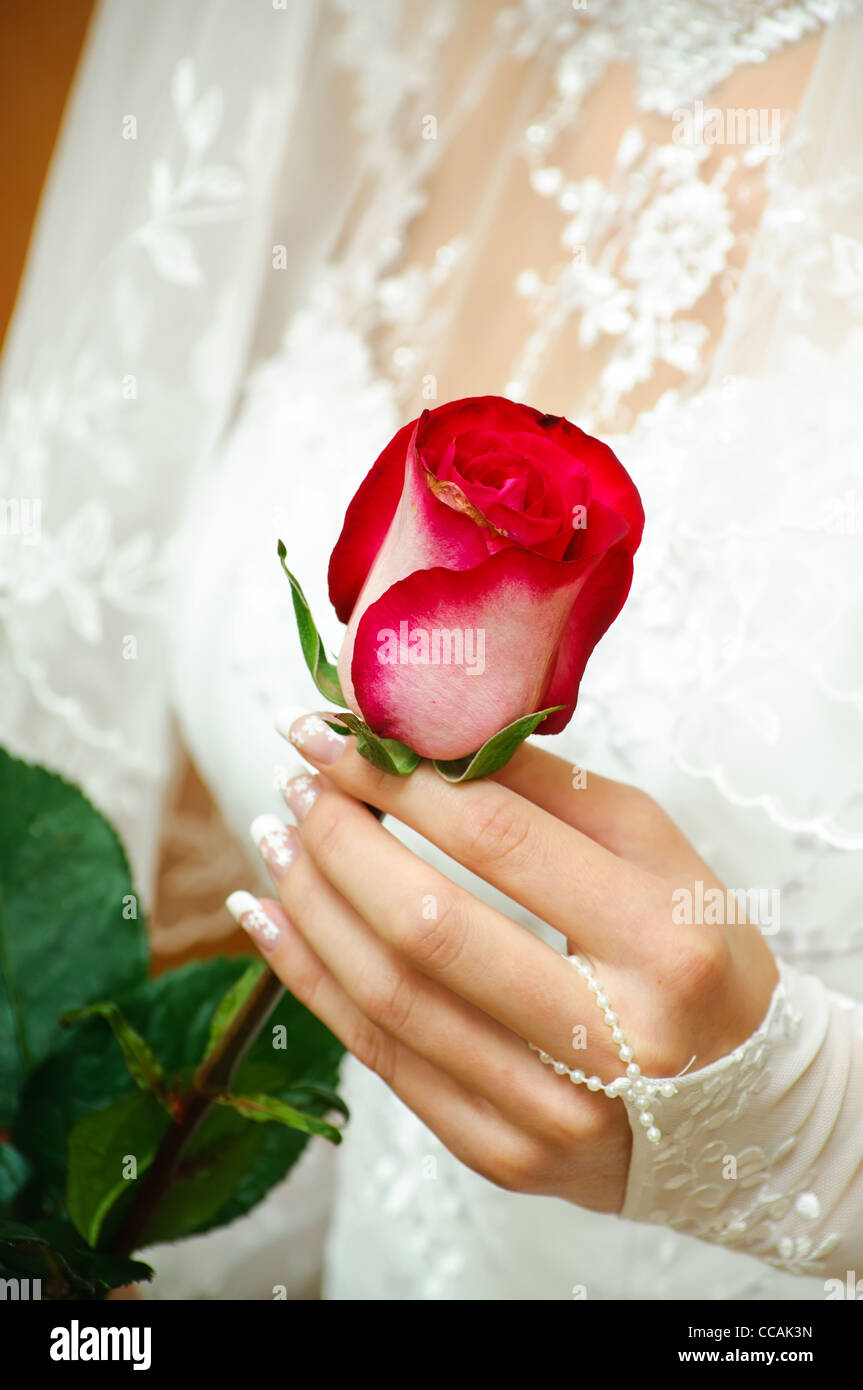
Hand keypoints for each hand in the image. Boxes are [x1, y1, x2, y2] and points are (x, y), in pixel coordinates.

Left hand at [229, 713, 778, 1214]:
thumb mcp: (655, 852)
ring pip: (389, 999)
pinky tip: (269, 921)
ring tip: (274, 836)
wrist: (743, 1108)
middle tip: (298, 779)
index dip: (397, 779)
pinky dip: (312, 981)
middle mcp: (610, 1039)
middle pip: (427, 927)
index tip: (329, 731)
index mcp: (662, 941)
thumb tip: (420, 733)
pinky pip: (382, 1060)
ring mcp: (551, 1111)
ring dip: (309, 905)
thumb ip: (544, 789)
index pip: (498, 841)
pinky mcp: (504, 1155)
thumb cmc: (697, 951)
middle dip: (340, 838)